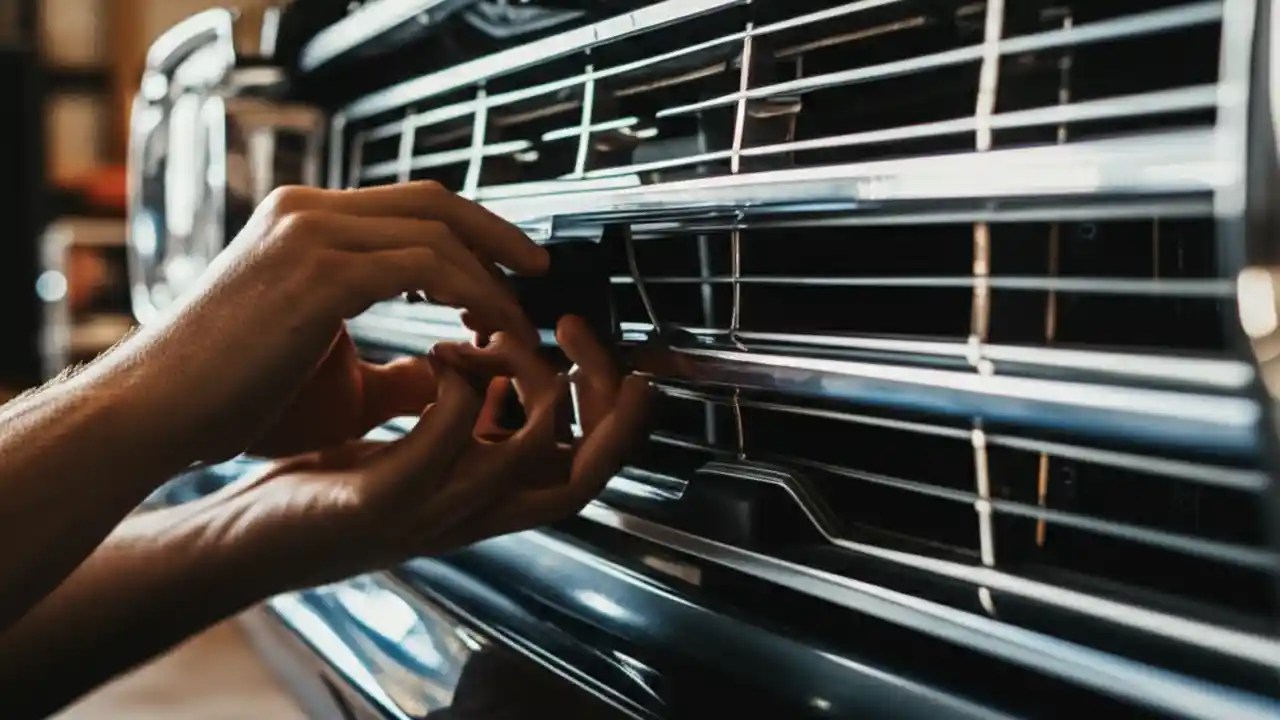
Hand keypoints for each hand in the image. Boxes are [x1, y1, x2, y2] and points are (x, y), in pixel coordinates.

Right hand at [92, 181, 547, 464]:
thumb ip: (392, 369)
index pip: (409, 206)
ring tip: (517, 326)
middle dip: (497, 236)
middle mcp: (308, 212)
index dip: (470, 233)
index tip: (509, 268)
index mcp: (303, 223)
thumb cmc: (232, 401)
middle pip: (435, 201)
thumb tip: (443, 376)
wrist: (153, 413)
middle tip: (538, 272)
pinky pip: (427, 265)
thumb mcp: (332, 375)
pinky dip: (472, 296)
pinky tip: (488, 333)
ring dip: (492, 279)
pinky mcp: (320, 269)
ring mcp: (312, 233)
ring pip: (438, 231)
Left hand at [208, 317, 650, 584]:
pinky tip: (433, 358)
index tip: (591, 343)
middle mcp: (473, 512)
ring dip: (527, 374)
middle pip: (592, 470)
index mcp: (485, 497)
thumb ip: (451, 416)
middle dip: (605, 393)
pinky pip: (449, 435)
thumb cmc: (318, 496)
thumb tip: (477, 359)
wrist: (237, 542)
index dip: (616, 406)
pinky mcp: (381, 501)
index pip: (590, 461)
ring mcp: (432, 512)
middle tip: (574, 330)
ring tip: (491, 332)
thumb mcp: (404, 450)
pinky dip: (457, 383)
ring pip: (534, 451)